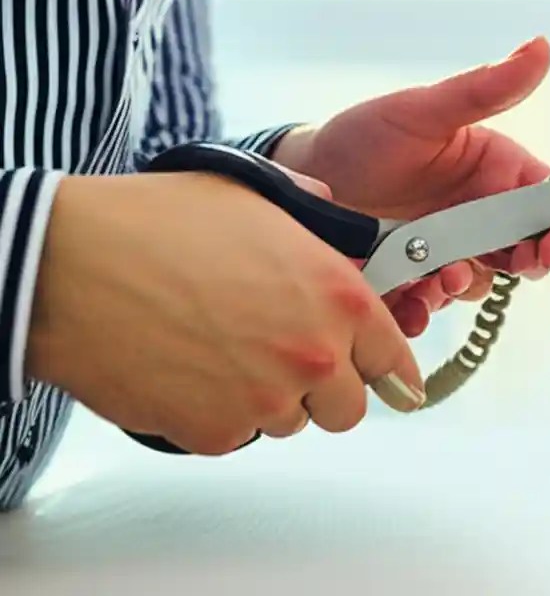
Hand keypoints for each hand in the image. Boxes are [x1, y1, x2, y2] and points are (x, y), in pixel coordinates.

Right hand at [26, 170, 426, 454]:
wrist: (71, 265)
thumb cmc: (156, 224)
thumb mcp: (255, 198)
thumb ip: (313, 217)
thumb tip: (335, 223)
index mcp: (336, 295)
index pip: (394, 357)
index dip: (390, 369)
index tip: (393, 382)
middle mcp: (313, 354)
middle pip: (349, 408)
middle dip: (324, 389)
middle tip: (283, 358)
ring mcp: (266, 400)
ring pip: (290, 422)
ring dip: (268, 398)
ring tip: (220, 350)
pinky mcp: (215, 432)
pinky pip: (234, 435)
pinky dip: (216, 413)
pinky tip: (186, 370)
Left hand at [271, 36, 549, 336]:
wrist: (301, 178)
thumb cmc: (363, 135)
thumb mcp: (423, 110)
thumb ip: (483, 89)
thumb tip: (541, 46)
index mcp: (497, 171)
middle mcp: (482, 214)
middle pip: (532, 251)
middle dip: (531, 263)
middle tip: (516, 265)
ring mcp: (450, 251)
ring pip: (484, 282)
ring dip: (468, 284)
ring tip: (438, 276)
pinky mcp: (416, 281)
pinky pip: (436, 305)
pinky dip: (426, 309)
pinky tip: (409, 300)